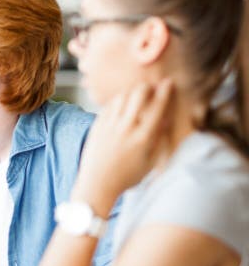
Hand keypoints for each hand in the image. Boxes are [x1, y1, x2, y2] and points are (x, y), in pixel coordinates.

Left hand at [73, 80, 173, 214]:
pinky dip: (116, 101)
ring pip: (121, 96)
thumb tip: (165, 119)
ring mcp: (110, 126)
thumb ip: (159, 139)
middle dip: (146, 86)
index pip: (157, 108)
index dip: (165, 92)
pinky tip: (121, 105)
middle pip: (138, 95)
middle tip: (150, 87)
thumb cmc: (127, 176)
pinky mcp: (97, 126)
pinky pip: (108, 106)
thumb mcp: (150, 161)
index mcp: (143, 138)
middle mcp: (126, 129)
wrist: (98, 183)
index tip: (168, 82)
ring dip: (130, 92)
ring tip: (135, 94)